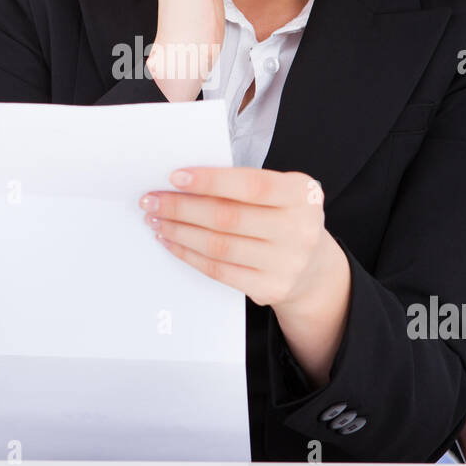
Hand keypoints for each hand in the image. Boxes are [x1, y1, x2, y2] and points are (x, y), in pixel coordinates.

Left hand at [138, 165, 328, 309]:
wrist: (312, 267)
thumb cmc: (285, 218)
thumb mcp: (280, 193)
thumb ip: (244, 185)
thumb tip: (184, 183)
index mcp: (302, 194)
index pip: (251, 185)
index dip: (210, 181)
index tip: (175, 177)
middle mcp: (299, 229)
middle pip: (228, 217)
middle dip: (182, 207)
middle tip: (152, 200)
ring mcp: (286, 263)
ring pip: (218, 245)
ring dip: (179, 231)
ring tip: (157, 220)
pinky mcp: (269, 288)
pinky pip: (218, 270)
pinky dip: (188, 254)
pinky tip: (172, 242)